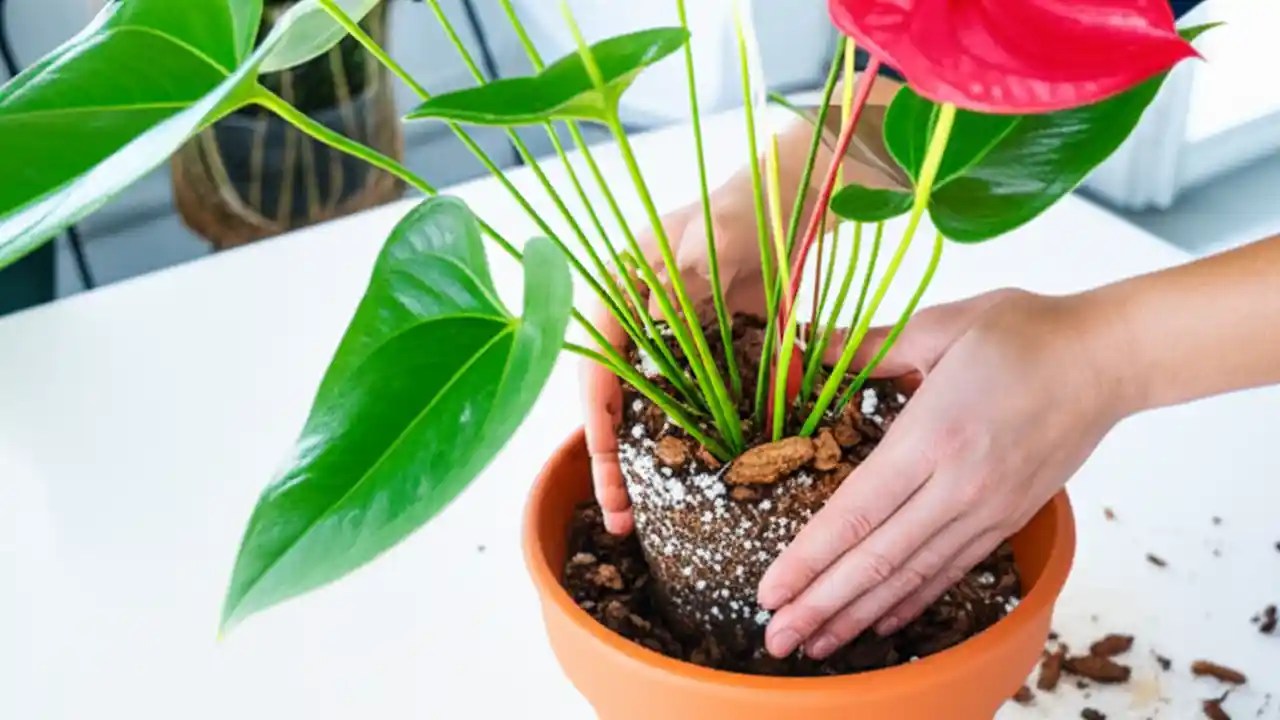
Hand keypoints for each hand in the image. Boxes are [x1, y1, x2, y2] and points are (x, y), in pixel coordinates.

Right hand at [579, 176, 767, 535]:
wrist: (793, 197)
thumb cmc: (753, 205)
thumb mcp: (722, 228)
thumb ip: (695, 258)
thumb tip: (658, 298)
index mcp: (619, 288)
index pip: (593, 365)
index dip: (596, 420)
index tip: (607, 469)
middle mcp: (631, 317)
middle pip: (607, 397)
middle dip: (607, 459)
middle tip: (619, 517)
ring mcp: (664, 337)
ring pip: (637, 408)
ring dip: (634, 461)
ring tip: (633, 517)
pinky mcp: (697, 350)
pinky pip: (675, 404)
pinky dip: (673, 443)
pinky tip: (679, 483)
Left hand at [759, 289, 1129, 658]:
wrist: (1108, 358)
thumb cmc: (1022, 332)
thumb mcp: (939, 325)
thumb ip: (867, 347)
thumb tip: (803, 344)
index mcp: (932, 437)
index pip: (855, 513)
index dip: (808, 558)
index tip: (769, 589)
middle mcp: (958, 485)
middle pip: (877, 559)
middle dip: (820, 604)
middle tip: (778, 639)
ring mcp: (986, 508)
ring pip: (912, 575)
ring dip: (859, 613)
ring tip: (818, 644)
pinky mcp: (1008, 518)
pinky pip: (951, 568)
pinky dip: (913, 599)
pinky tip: (881, 619)